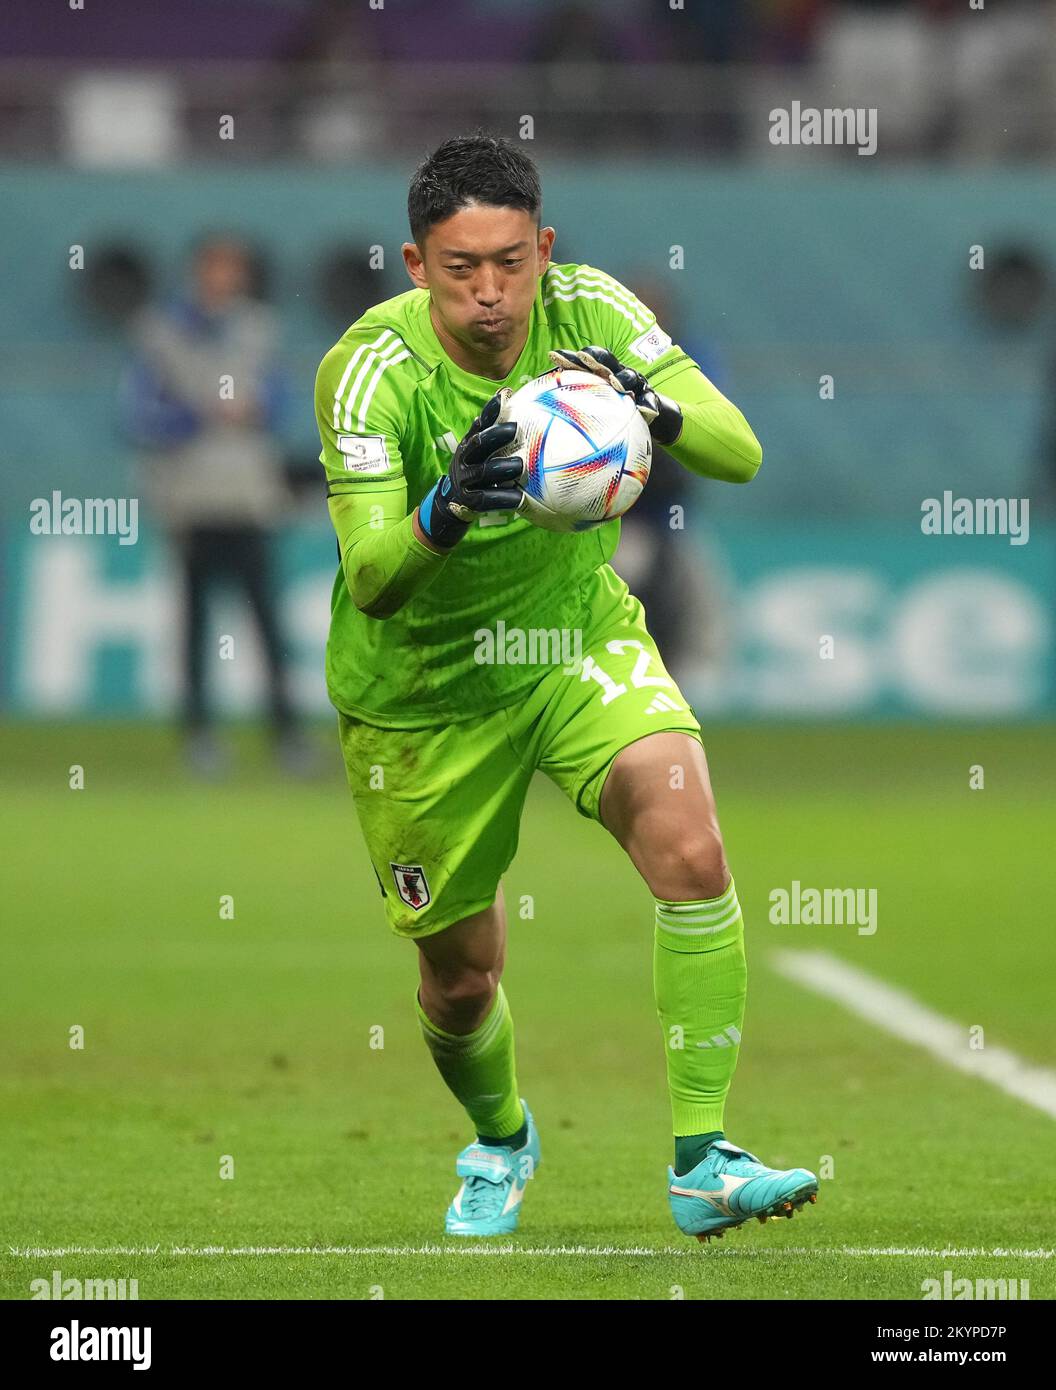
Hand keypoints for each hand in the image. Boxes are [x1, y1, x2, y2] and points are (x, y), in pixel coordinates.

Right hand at [416, 389, 522, 549]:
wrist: (453, 502)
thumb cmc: (476, 470)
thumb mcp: (480, 453)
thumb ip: (494, 437)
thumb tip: (517, 409)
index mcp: (469, 444)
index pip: (479, 424)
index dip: (490, 411)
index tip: (503, 397)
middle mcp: (465, 459)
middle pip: (479, 444)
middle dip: (496, 435)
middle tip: (515, 429)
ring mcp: (466, 480)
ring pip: (484, 471)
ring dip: (502, 467)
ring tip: (519, 465)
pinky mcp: (470, 500)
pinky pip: (487, 499)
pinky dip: (503, 498)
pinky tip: (519, 497)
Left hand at [548, 345, 682, 446]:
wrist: (648, 419)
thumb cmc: (615, 414)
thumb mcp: (596, 410)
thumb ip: (576, 408)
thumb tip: (544, 416)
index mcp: (602, 375)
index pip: (584, 363)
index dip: (570, 358)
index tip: (554, 356)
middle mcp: (617, 375)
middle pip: (606, 362)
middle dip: (595, 358)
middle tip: (583, 357)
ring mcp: (636, 386)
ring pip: (630, 378)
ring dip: (623, 380)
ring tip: (617, 384)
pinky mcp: (651, 399)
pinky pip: (650, 402)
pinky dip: (648, 406)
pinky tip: (645, 411)